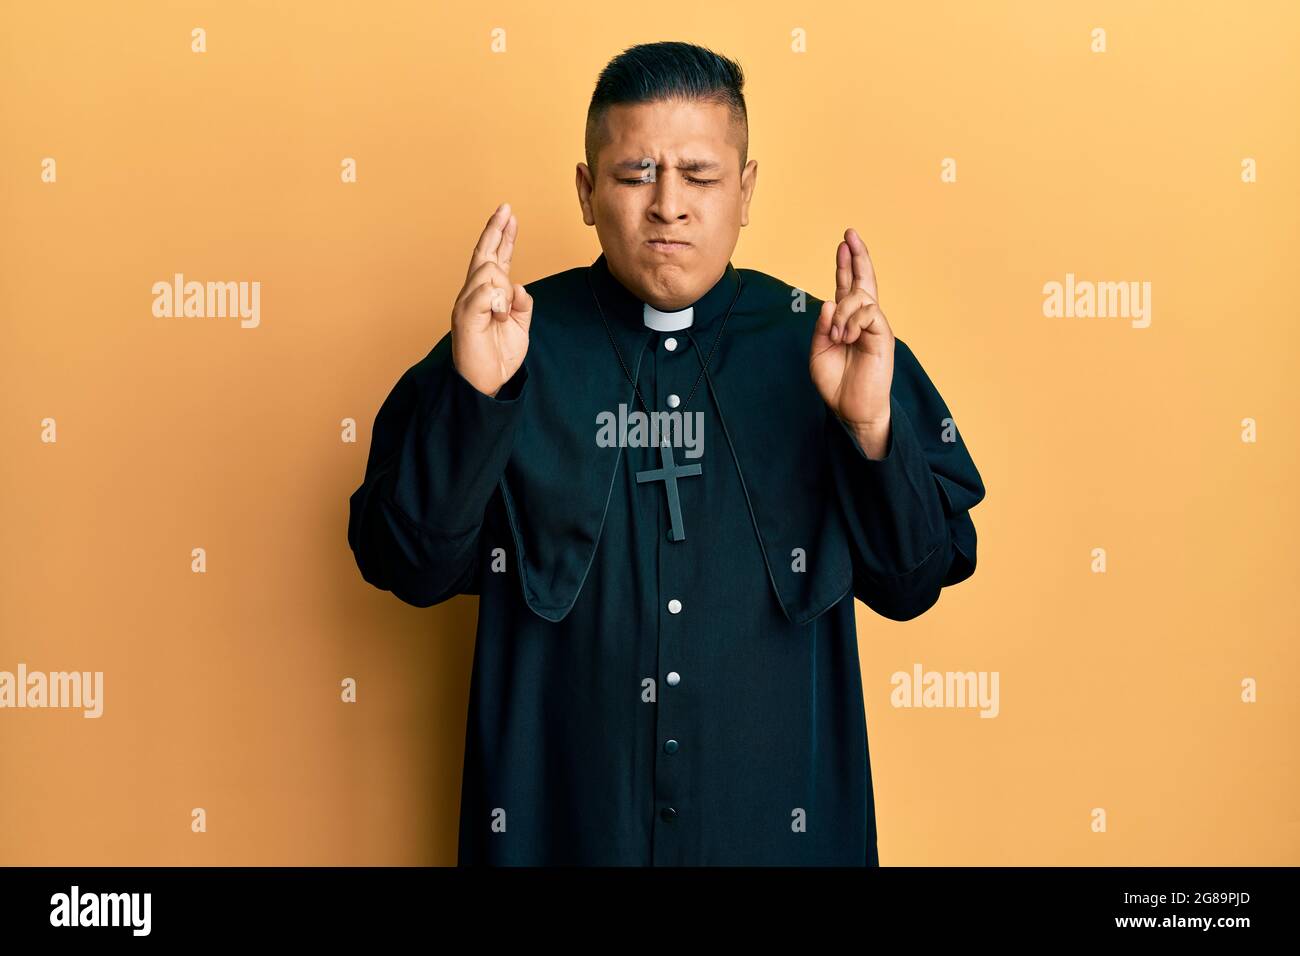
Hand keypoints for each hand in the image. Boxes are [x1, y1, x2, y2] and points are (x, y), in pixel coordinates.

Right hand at [451, 202, 533, 396]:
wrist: (485, 383)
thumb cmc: (498, 356)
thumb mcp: (520, 326)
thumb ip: (522, 305)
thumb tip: (520, 286)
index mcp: (488, 296)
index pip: (495, 259)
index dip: (502, 237)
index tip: (509, 216)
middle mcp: (473, 295)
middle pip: (483, 254)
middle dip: (495, 230)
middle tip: (506, 208)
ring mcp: (466, 304)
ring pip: (489, 272)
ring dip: (504, 289)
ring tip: (503, 314)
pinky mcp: (464, 315)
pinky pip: (485, 292)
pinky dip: (497, 301)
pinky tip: (498, 316)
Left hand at [809, 228, 894, 454]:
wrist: (851, 410)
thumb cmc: (836, 384)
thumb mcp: (818, 352)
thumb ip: (821, 327)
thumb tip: (829, 301)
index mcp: (846, 321)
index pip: (847, 286)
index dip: (845, 264)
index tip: (843, 242)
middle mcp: (863, 319)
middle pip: (863, 280)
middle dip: (857, 256)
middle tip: (850, 233)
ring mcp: (874, 326)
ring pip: (860, 297)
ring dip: (842, 312)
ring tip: (837, 336)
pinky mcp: (883, 335)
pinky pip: (868, 312)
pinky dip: (852, 321)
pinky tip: (846, 337)